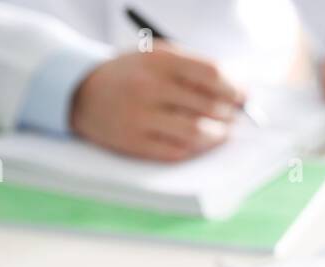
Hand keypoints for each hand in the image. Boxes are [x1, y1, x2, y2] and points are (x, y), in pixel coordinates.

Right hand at [69, 45, 244, 160]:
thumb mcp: (156, 57)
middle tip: (234, 117)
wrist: (81, 92)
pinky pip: (178, 152)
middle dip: (229, 114)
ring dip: (217, 135)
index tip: (243, 96)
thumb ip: (193, 68)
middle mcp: (149, 88)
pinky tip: (199, 143)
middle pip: (208, 105)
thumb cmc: (130, 74)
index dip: (234, 88)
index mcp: (159, 60)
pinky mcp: (134, 143)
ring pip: (197, 132)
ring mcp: (141, 118)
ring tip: (222, 132)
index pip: (212, 74)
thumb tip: (236, 91)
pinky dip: (195, 149)